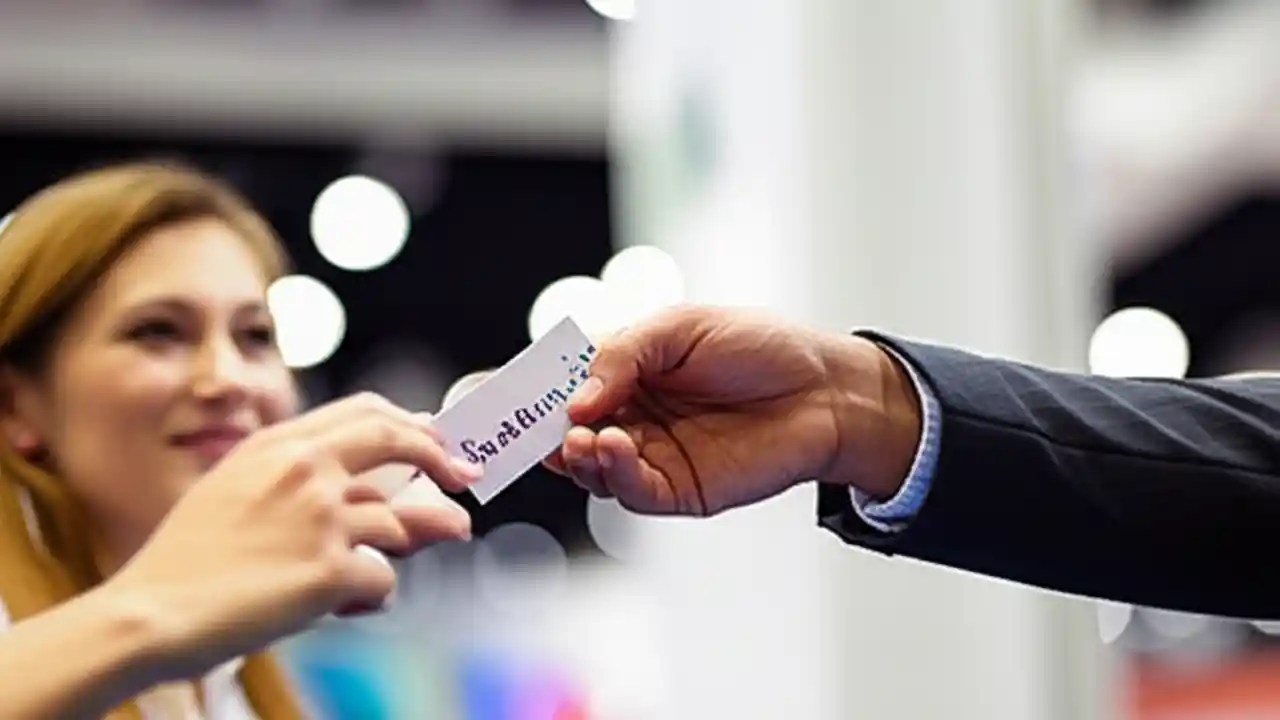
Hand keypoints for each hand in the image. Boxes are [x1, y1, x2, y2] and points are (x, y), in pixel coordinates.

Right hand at [106, 393, 478, 678]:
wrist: (152, 612)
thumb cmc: (187, 562)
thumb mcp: (234, 491)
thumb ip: (299, 477)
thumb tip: (372, 484)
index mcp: (277, 444)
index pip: (366, 411)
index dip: (411, 425)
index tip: (435, 439)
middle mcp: (305, 468)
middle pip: (399, 442)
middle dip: (442, 459)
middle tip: (465, 478)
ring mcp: (321, 515)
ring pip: (398, 525)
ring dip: (394, 554)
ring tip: (359, 583)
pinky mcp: (331, 568)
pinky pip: (383, 579)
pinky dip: (371, 598)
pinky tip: (345, 607)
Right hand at [546, 306, 920, 515]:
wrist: (825, 389)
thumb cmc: (758, 346)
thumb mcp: (679, 328)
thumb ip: (622, 357)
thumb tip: (573, 401)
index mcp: (624, 373)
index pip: (561, 384)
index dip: (526, 391)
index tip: (491, 395)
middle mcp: (629, 417)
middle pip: (564, 431)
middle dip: (537, 432)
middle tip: (518, 429)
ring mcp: (650, 456)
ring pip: (590, 466)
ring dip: (574, 452)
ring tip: (577, 436)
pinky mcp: (677, 491)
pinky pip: (630, 489)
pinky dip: (611, 471)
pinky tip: (611, 446)